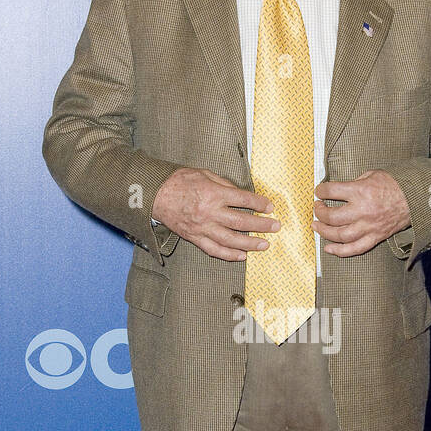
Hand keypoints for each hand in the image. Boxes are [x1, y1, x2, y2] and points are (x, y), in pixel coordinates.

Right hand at [151, 167, 279, 260]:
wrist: (154, 195)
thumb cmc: (179, 181)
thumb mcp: (204, 173)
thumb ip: (224, 184)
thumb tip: (241, 194)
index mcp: (214, 194)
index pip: (243, 200)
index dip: (259, 204)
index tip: (270, 207)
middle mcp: (210, 212)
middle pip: (242, 222)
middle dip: (261, 225)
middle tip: (275, 227)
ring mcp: (203, 228)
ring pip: (231, 240)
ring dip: (250, 244)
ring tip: (264, 244)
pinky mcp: (195, 238)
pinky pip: (214, 250)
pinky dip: (229, 254)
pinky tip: (241, 256)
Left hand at [313, 171, 410, 255]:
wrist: (417, 198)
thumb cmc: (395, 184)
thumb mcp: (372, 174)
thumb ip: (354, 182)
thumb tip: (338, 190)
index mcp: (361, 191)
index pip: (332, 191)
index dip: (321, 191)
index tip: (319, 191)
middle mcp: (363, 211)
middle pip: (332, 217)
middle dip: (320, 213)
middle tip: (317, 208)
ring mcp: (369, 227)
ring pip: (340, 235)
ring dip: (324, 232)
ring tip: (316, 226)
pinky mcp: (375, 237)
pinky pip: (355, 249)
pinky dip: (339, 251)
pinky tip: (328, 248)